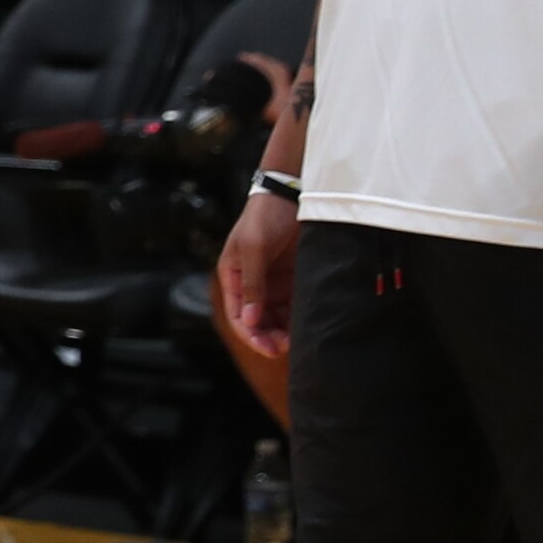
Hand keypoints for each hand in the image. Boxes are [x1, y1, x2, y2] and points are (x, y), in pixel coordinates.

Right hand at [217, 188, 299, 358]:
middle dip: (269, 337)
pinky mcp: (295, 279)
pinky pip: (295, 305)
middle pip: (258, 320)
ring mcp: (274, 282)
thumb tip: (249, 320)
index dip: (251, 334)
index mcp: (233, 276)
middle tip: (286, 349)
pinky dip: (300, 318)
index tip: (268, 348)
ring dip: (285, 330)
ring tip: (300, 340)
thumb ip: (252, 285)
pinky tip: (309, 325)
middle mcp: (252, 283)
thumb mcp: (254, 249)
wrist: (293, 194)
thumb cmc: (265, 217)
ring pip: (277, 317)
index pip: (237, 315)